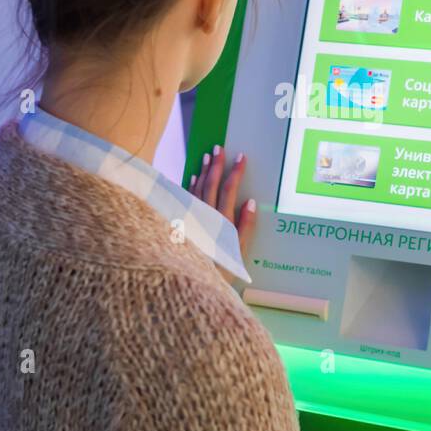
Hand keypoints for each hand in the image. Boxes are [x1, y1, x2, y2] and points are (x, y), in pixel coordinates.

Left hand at [190, 145, 255, 276]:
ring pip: (195, 189)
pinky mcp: (180, 224)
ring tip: (206, 156)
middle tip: (219, 147)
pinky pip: (185, 199)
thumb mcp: (238, 253)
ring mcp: (189, 219)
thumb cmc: (218, 271)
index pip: (228, 190)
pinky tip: (192, 178)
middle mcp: (203, 217)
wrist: (188, 283)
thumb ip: (245, 227)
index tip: (241, 156)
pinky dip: (189, 186)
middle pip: (210, 185)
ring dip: (202, 171)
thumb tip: (250, 201)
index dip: (235, 172)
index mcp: (220, 222)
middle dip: (216, 164)